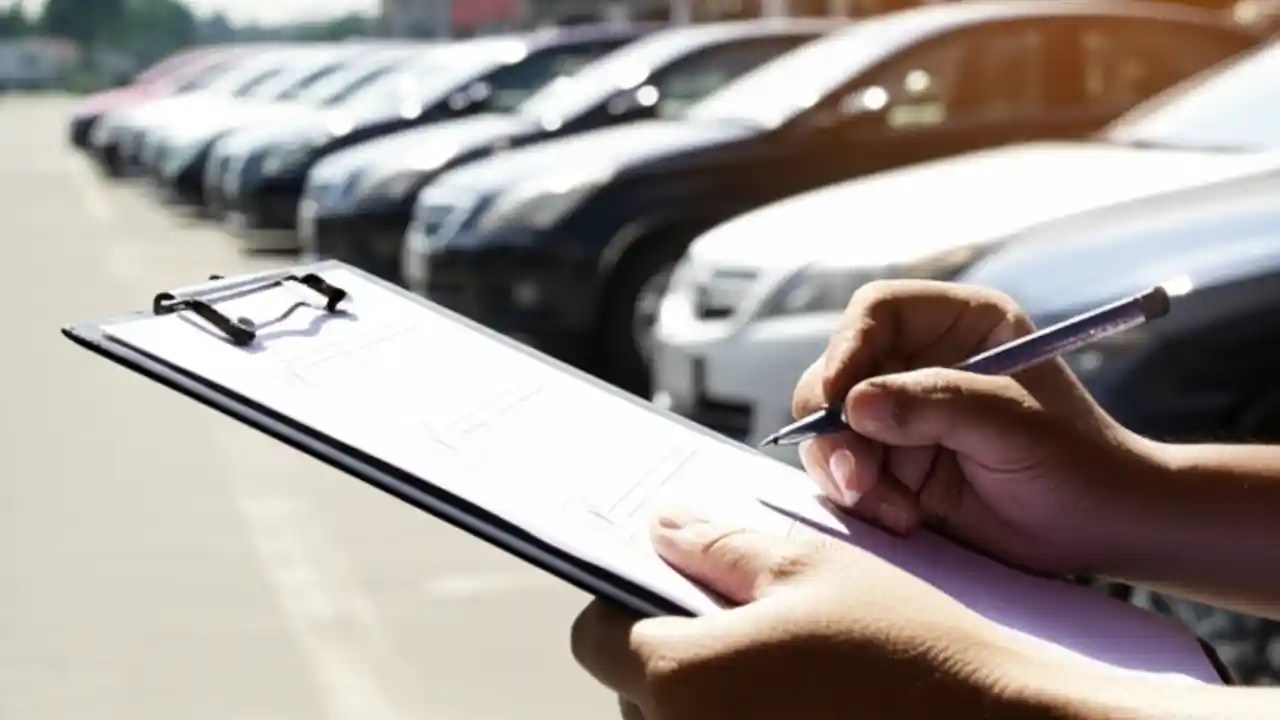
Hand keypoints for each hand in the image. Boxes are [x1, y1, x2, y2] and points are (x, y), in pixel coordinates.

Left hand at [572, 511, 1107, 719]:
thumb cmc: (910, 651)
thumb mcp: (810, 569)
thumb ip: (721, 547)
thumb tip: (663, 528)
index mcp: (681, 679)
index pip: (595, 637)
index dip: (625, 601)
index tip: (672, 586)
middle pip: (636, 689)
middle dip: (674, 649)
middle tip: (743, 618)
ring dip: (712, 693)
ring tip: (784, 662)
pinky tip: (806, 701)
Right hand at [791, 280, 1160, 575]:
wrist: (1102, 529)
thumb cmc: (1077, 461)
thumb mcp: (1012, 425)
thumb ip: (934, 406)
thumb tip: (854, 404)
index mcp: (956, 325)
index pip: (876, 313)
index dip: (846, 347)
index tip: (836, 398)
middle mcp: (918, 363)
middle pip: (836, 375)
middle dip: (835, 429)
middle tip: (855, 478)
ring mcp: (900, 416)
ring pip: (830, 430)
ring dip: (846, 472)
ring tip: (895, 512)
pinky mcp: (892, 466)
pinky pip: (845, 474)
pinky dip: (861, 500)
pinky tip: (905, 521)